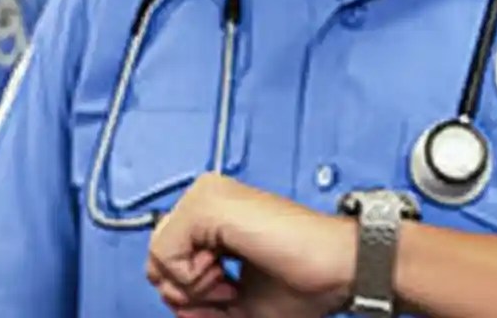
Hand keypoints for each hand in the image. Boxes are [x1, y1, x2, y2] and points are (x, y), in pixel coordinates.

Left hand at [146, 173, 355, 316]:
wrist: (338, 266)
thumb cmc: (305, 279)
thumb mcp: (238, 301)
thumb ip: (200, 300)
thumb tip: (171, 302)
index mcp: (215, 213)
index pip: (168, 256)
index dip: (189, 292)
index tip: (226, 297)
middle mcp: (207, 196)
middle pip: (157, 256)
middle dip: (187, 291)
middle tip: (229, 292)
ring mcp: (205, 195)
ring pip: (158, 255)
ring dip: (194, 287)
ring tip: (232, 284)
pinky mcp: (205, 203)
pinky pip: (164, 253)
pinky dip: (191, 279)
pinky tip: (227, 274)